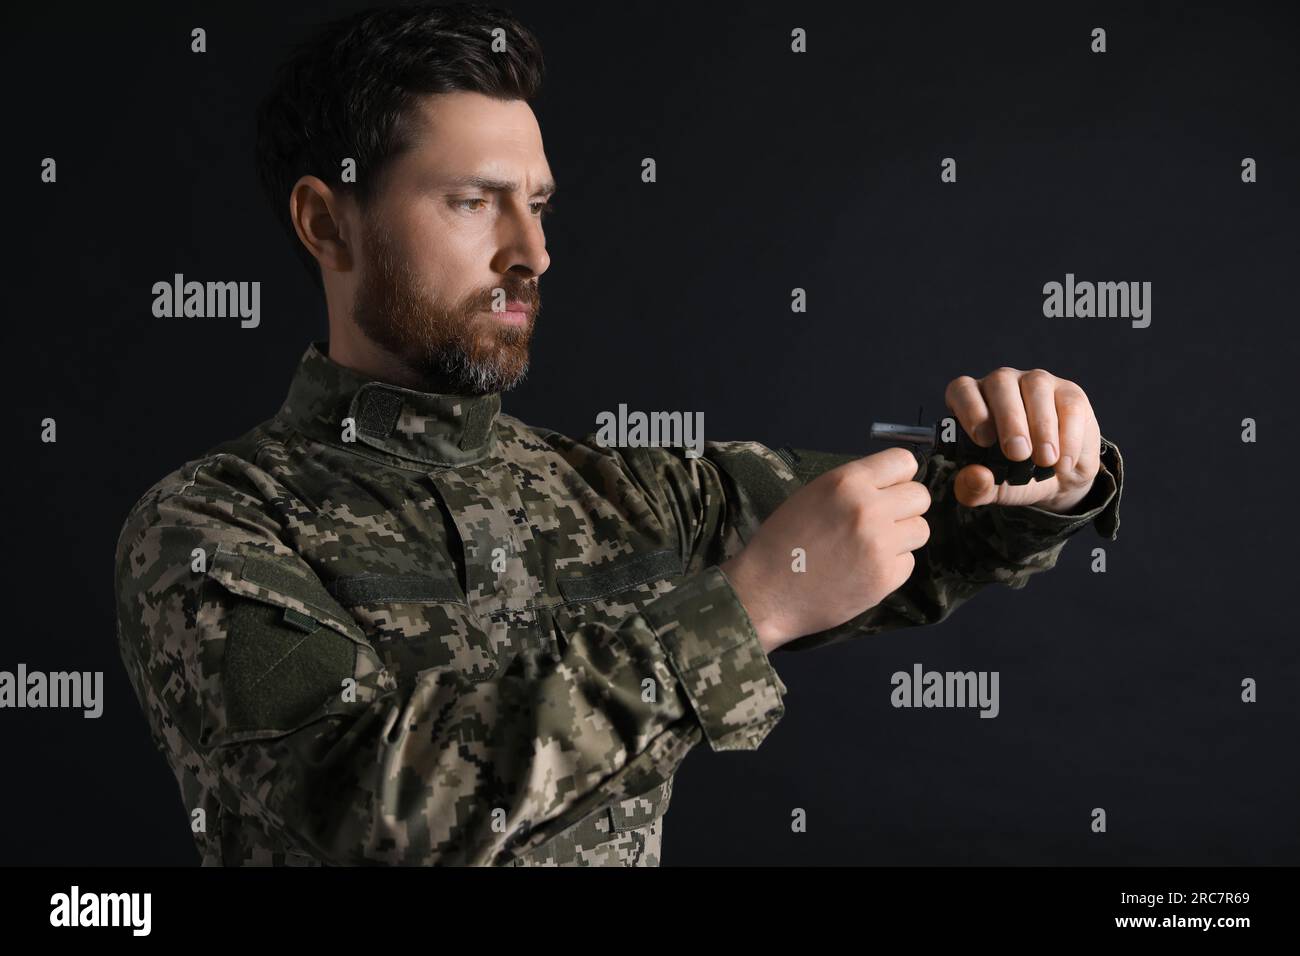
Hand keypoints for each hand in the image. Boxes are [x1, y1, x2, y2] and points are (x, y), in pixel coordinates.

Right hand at [720, 447, 929, 652]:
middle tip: (882, 521)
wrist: (765, 592)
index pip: (904, 462)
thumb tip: (889, 485)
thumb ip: (852, 486)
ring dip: (902, 537)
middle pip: (920, 496)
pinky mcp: (885, 578)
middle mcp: (869, 509)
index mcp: (847, 481)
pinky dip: (891, 566)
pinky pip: (908, 562)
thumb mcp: (811, 496)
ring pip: (921, 529)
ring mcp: (880, 545)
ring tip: (871, 546)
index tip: (888, 489)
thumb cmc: (781, 542)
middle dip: (904, 507)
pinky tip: (863, 569)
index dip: (898, 477)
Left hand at [944, 367, 1101, 512]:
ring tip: (1044, 460)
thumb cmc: (1015, 474)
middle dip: (1009, 420)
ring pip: (1036, 386)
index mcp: (973, 400)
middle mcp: (1002, 384)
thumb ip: (973, 488)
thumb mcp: (992, 488)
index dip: (970, 409)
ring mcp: (1036, 383)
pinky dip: (1068, 436)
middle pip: (1000, 384)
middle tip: (1017, 454)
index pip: (962, 389)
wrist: (1058, 477)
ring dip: (1041, 425)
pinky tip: (1063, 462)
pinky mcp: (1069, 393)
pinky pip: (1069, 404)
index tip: (982, 440)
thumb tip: (974, 477)